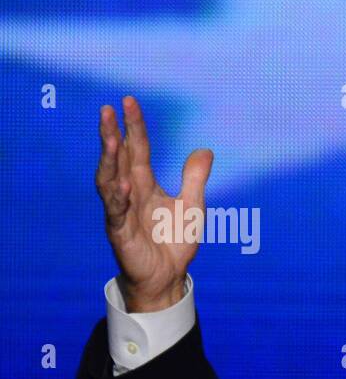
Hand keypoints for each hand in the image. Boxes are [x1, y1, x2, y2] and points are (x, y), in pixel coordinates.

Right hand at [96, 96, 212, 311]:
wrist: (168, 277)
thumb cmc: (174, 242)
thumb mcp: (193, 206)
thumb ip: (195, 179)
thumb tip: (205, 150)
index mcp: (145, 184)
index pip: (137, 149)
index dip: (134, 126)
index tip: (129, 101)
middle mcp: (129, 192)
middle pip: (117, 158)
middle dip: (112, 134)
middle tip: (107, 109)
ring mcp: (121, 211)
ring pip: (109, 180)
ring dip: (109, 159)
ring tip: (111, 138)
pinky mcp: (119, 231)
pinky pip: (116, 211)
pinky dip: (119, 197)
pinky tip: (123, 183)